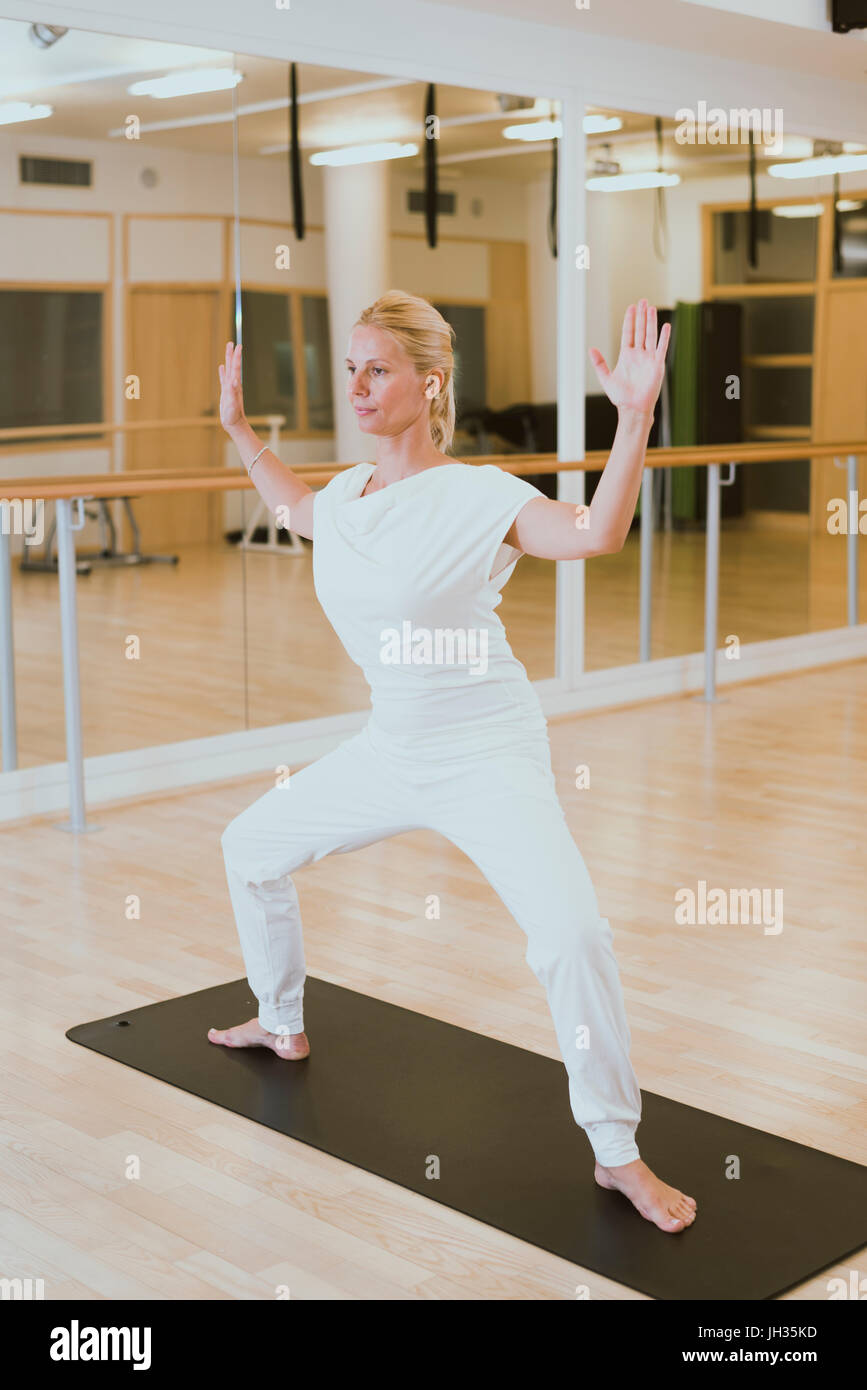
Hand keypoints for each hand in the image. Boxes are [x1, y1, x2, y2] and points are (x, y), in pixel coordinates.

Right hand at [218, 341, 245, 430]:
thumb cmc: (234, 415)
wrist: (234, 423)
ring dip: (228, 360)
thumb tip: (234, 380)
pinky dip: (222, 372)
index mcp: (235, 385)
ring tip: (228, 350)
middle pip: (232, 365)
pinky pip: (223, 379)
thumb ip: (233, 392)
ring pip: (228, 370)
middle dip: (231, 354)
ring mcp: (229, 388)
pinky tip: (221, 367)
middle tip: (232, 343)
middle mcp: (233, 384)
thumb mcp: (233, 404)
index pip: (235, 367)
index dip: (236, 357)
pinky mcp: (225, 392)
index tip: (238, 346)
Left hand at [589, 301, 670, 415]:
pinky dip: (664, 337)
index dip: (629, 320)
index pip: (629, 333)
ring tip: (650, 307)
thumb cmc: (620, 397)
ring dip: (650, 321)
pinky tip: (666, 326)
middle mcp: (638, 354)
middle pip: (640, 330)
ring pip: (650, 335)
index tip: (631, 307)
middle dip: (641, 316)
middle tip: (642, 301)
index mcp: (627, 356)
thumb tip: (591, 349)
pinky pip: (661, 348)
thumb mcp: (606, 378)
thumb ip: (599, 363)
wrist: (632, 408)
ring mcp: (649, 358)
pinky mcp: (657, 365)